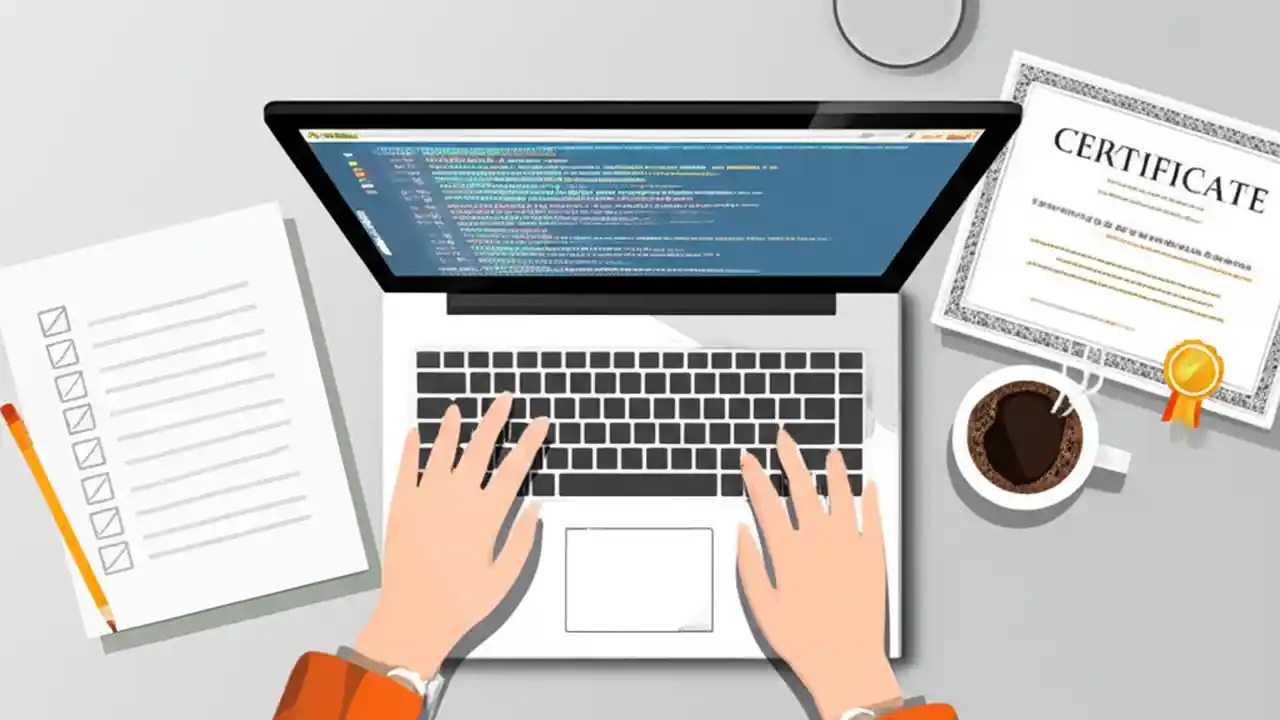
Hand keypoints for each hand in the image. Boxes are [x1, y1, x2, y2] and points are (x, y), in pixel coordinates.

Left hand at [356, 392, 547, 677]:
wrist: (414, 615)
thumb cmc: (461, 601)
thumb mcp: (504, 577)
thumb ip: (522, 540)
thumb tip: (535, 508)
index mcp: (486, 513)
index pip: (514, 467)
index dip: (530, 441)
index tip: (540, 422)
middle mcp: (457, 497)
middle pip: (479, 447)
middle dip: (495, 419)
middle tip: (504, 399)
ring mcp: (426, 498)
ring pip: (441, 451)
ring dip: (451, 428)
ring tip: (456, 409)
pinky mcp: (401, 506)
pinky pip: (406, 468)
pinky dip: (411, 448)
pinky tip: (414, 433)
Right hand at [737, 430, 900, 719]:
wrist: (845, 661)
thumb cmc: (801, 639)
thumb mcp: (761, 605)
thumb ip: (749, 565)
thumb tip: (741, 532)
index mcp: (787, 551)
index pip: (766, 502)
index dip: (755, 476)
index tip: (749, 458)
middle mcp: (818, 540)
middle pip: (801, 488)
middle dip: (790, 458)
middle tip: (783, 437)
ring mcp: (849, 545)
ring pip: (840, 495)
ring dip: (834, 471)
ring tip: (831, 452)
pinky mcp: (874, 556)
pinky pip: (873, 518)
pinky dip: (871, 498)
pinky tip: (869, 484)